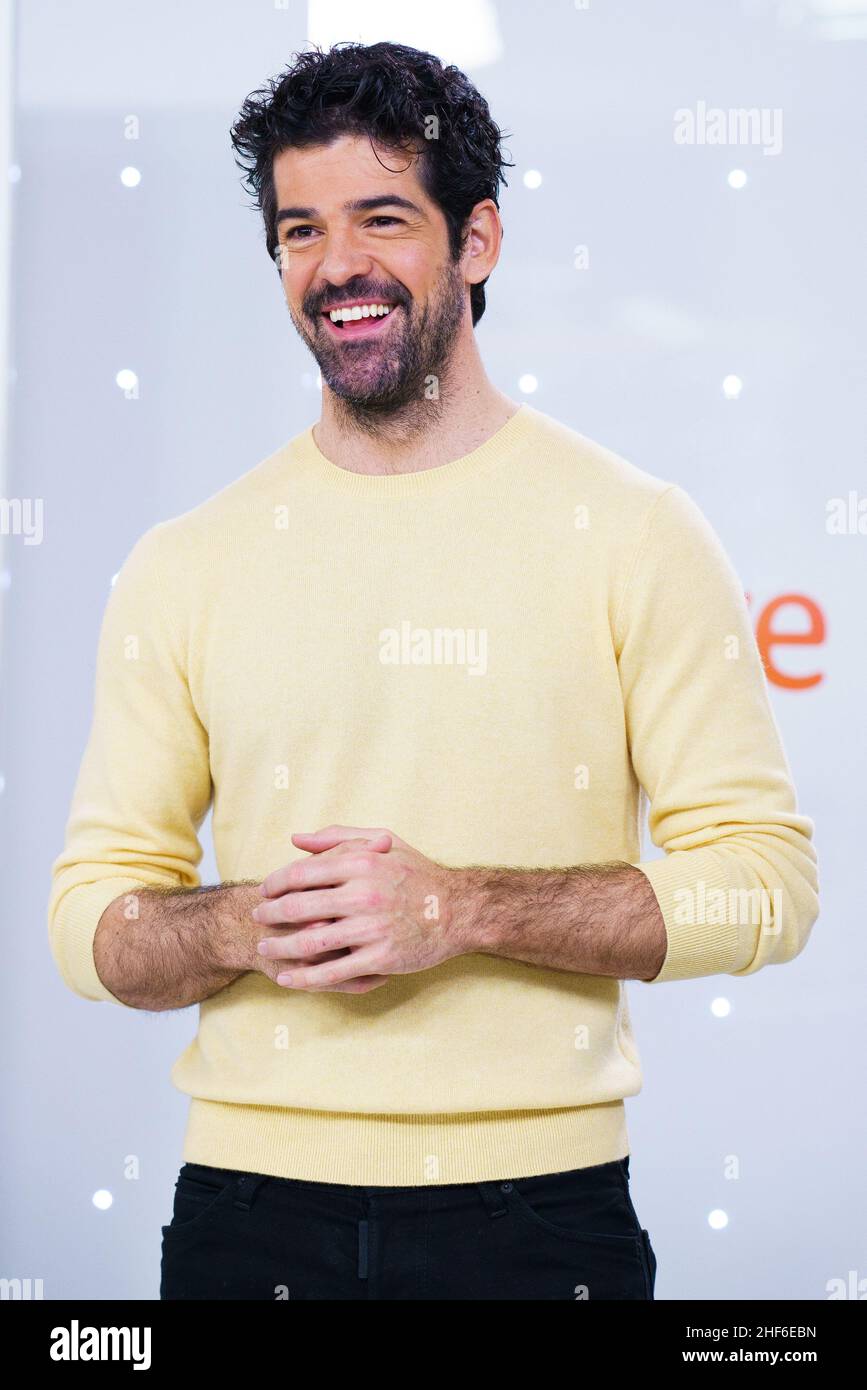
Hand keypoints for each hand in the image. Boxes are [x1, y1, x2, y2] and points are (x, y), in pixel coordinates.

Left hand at [252, 826, 468, 992]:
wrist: (459, 910)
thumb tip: (296, 839)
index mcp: (361, 862)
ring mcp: (372, 928)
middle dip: (270, 915)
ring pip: (310, 941)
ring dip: (280, 947)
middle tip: (257, 918)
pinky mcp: (381, 958)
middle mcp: (364, 894)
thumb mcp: (383, 840)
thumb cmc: (418, 873)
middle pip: (298, 906)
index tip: (264, 891)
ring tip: (266, 949)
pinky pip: (333, 972)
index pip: (301, 872)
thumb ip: (338, 837)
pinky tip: (288, 978)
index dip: (275, 883)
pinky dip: (305, 978)